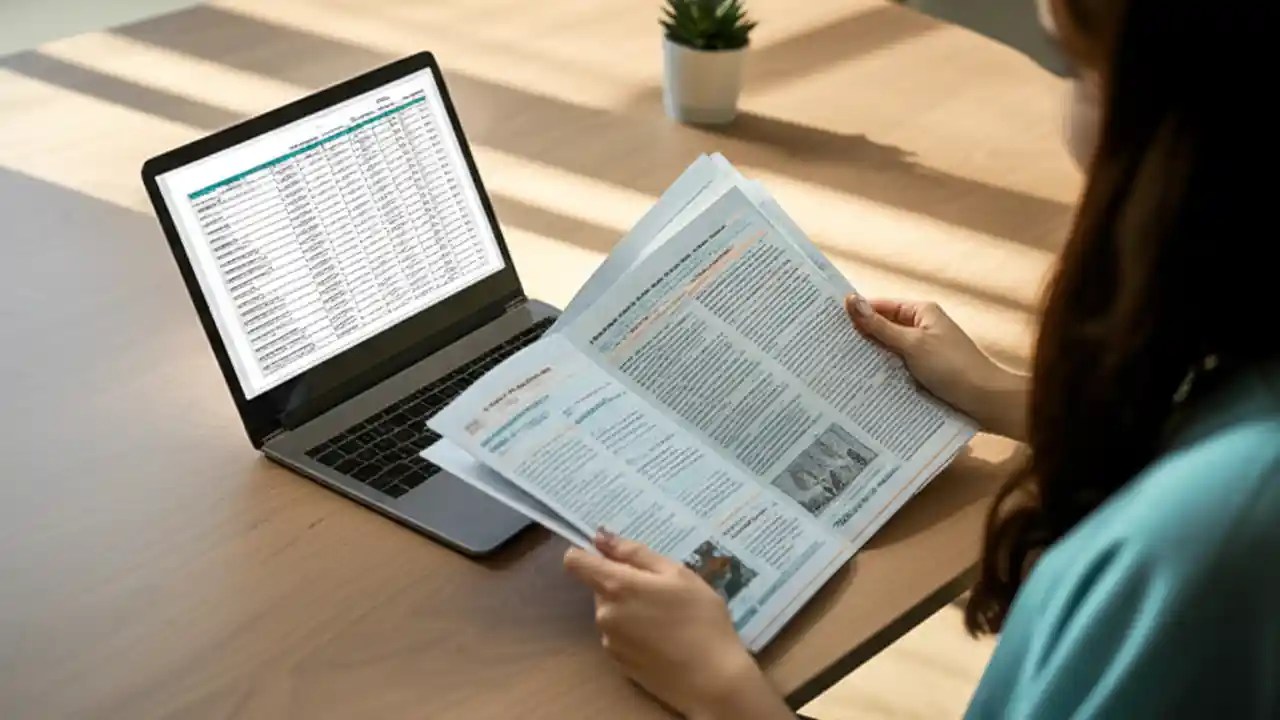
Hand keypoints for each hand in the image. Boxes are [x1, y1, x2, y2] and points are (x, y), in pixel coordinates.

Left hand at [563, 531, 792, 719]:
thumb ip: (635, 553)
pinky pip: (619, 635)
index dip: (588, 552)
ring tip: (666, 617)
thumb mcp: (677, 574)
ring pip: (611, 611)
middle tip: (661, 590)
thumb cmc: (700, 619)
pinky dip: (634, 631)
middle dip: (623, 583)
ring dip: (629, 608)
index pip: (576, 561)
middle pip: (599, 586)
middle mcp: (604, 613)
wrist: (710, 679)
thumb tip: (601, 537)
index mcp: (616, 586)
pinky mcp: (618, 662)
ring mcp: (609, 640)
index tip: (611, 554)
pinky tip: (662, 639)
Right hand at [845, 294, 1027, 439]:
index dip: (857, 313)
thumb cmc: (952, 367)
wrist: (985, 402)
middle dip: (860, 338)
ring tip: (838, 366)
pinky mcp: (922, 373)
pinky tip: (862, 383)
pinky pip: (896, 368)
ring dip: (870, 359)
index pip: (880, 306)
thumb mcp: (912, 344)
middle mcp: (921, 328)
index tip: (828, 323)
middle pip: (882, 328)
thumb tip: (851, 300)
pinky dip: (882, 374)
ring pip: (888, 351)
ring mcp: (922, 352)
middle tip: (828, 347)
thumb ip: (880, 326)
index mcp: (921, 312)